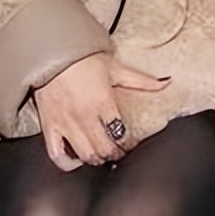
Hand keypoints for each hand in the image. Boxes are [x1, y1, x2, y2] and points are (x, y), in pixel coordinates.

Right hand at [32, 52, 169, 170]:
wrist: (52, 52)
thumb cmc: (83, 57)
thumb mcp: (115, 68)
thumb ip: (141, 80)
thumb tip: (165, 82)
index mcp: (103, 104)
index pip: (120, 135)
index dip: (129, 144)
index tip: (132, 144)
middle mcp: (85, 118)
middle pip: (104, 149)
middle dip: (115, 154)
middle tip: (120, 152)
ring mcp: (66, 125)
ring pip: (84, 155)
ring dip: (96, 159)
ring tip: (103, 155)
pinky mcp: (49, 127)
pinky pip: (56, 155)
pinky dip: (66, 163)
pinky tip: (75, 159)